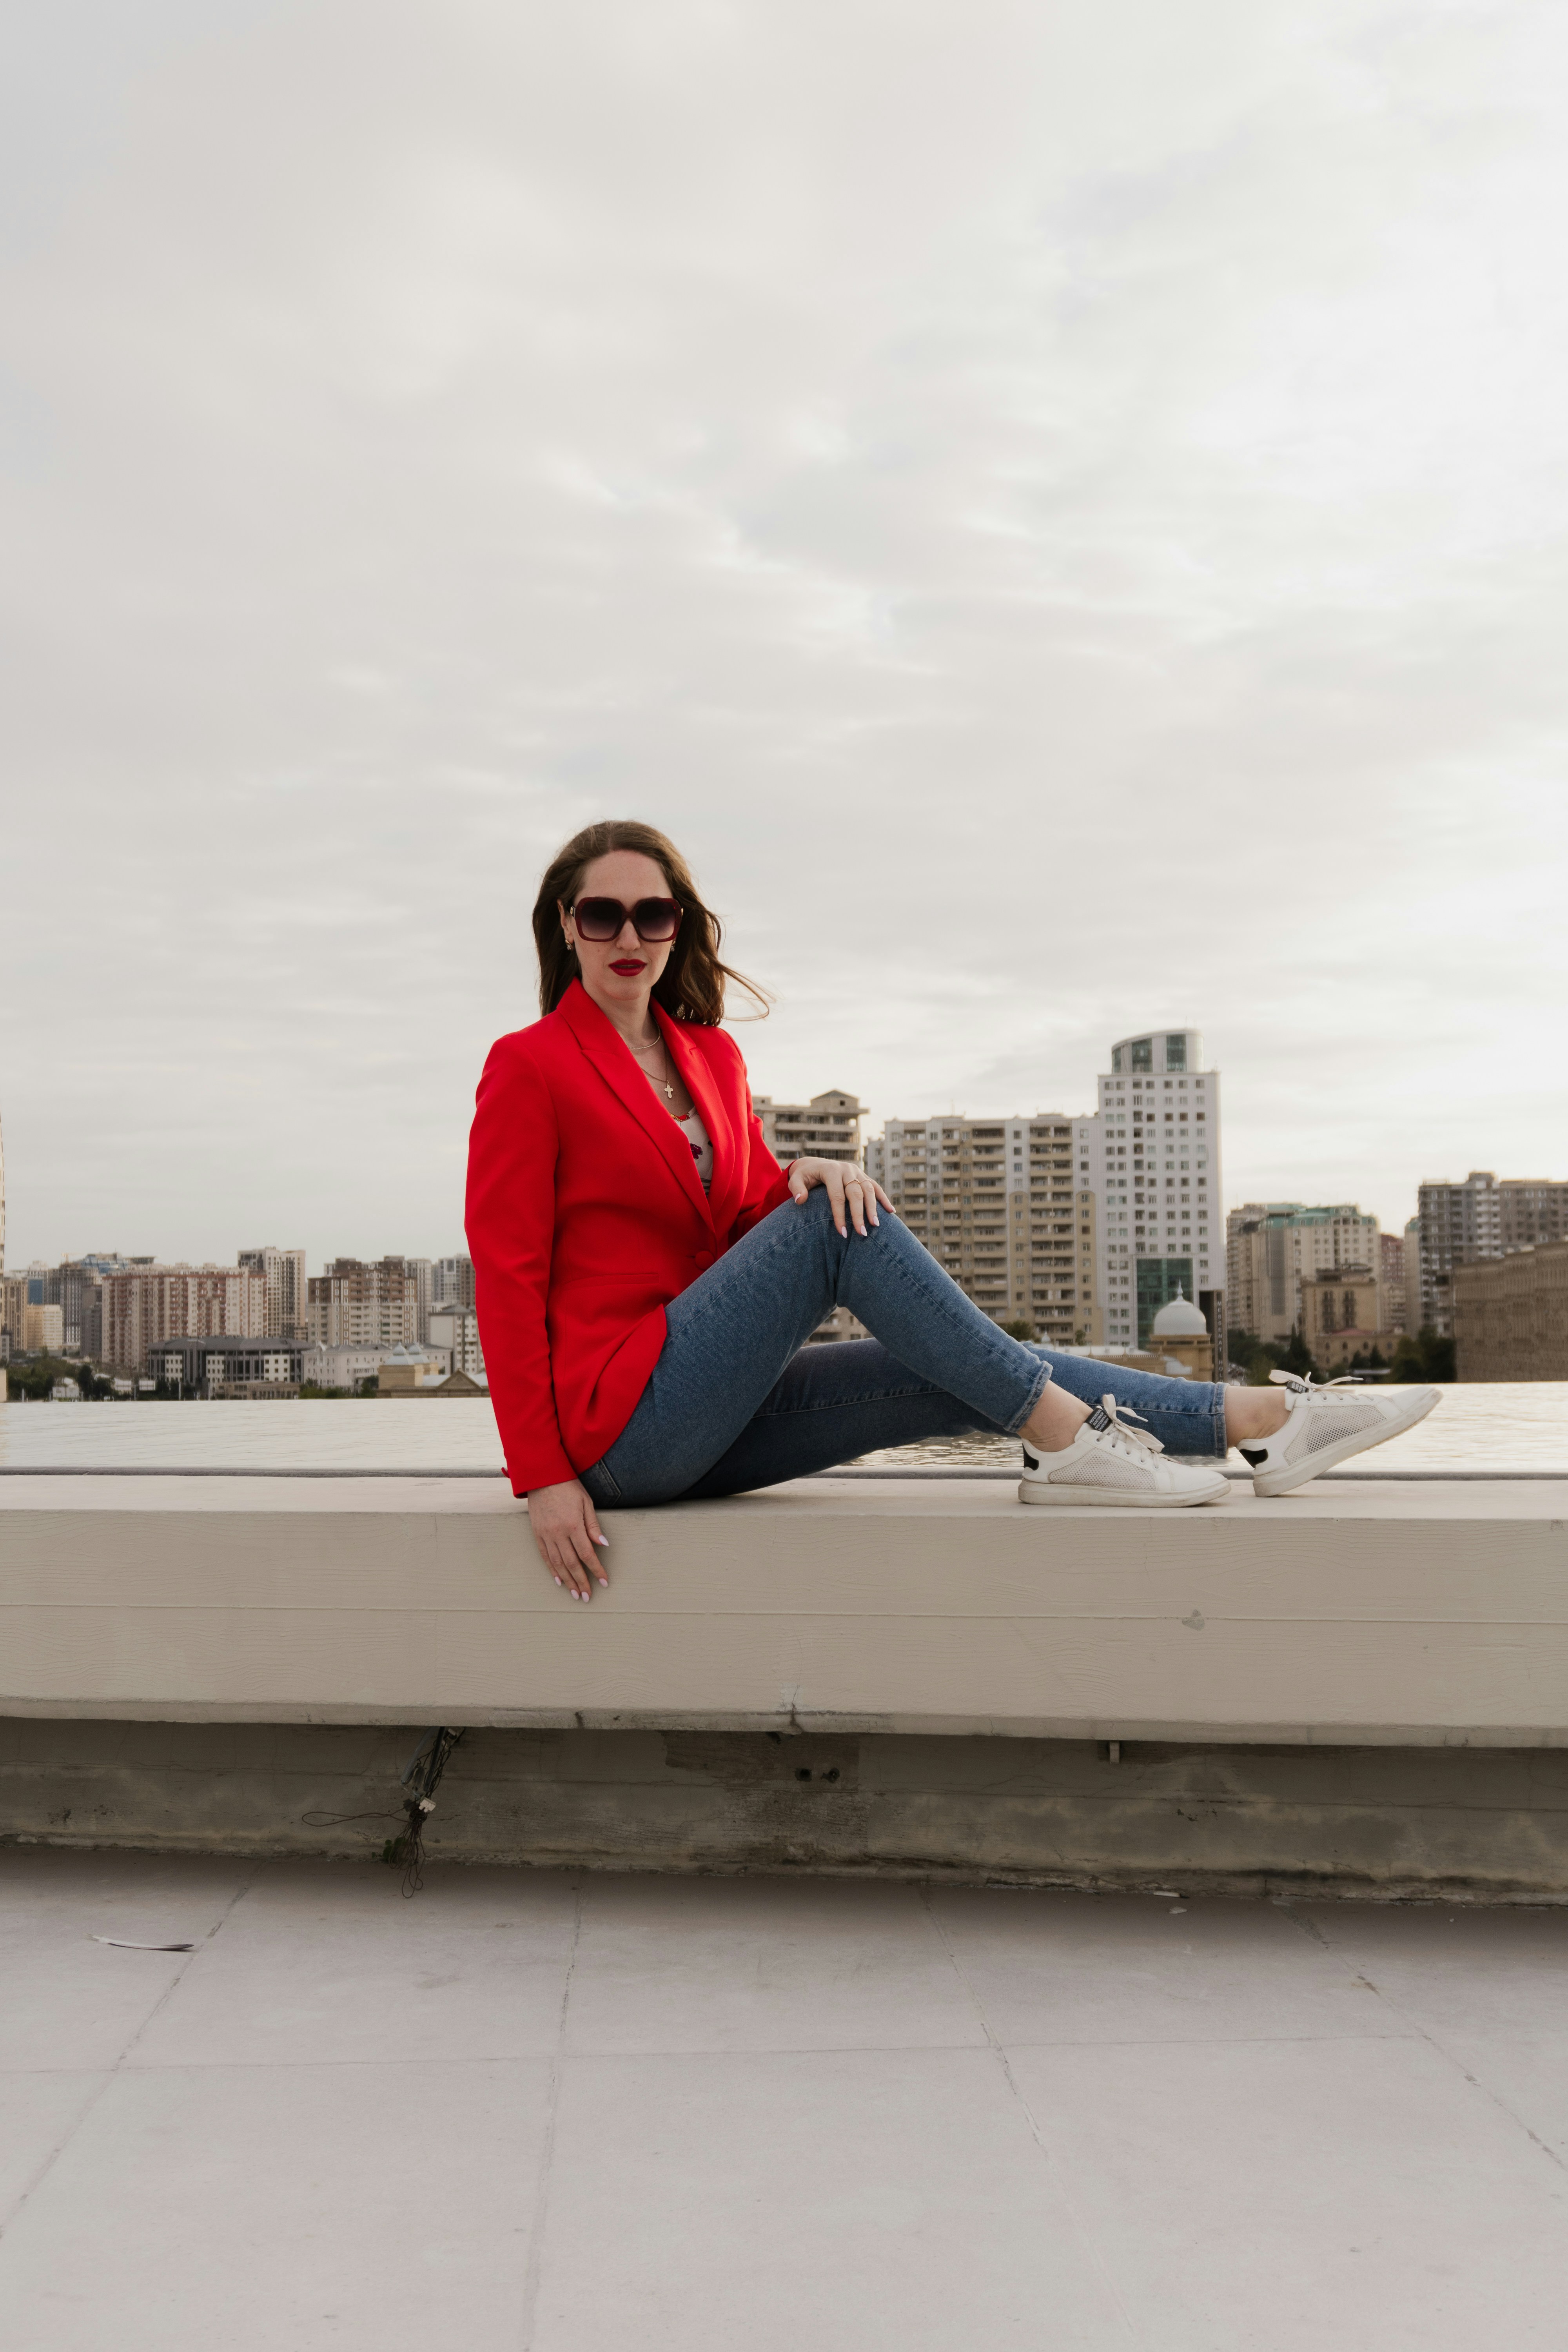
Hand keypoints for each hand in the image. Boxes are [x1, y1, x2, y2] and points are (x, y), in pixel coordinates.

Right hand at [525, 1479, 608, 1599]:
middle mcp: (558, 1533)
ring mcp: (545, 1535)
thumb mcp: (586, 1502)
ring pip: (557, 1564)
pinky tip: (558, 1580)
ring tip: (575, 1594)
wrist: (542, 1476)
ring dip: (567, 1581)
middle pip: (572, 1563)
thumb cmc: (568, 1487)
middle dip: (581, 1581)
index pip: (587, 1554)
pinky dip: (552, 1570)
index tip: (604, 1582)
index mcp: (573, 1525)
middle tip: (588, 1596)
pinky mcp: (537, 1534)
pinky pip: (545, 1556)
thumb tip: (603, 1545)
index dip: (596, 1570)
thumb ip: (593, 1526)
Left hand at [786, 1156, 894, 1237]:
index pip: (837, 1196)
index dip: (840, 1215)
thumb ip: (796, 1188)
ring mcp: (857, 1172)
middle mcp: (846, 1169)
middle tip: (862, 1233)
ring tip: (876, 1225)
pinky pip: (875, 1187)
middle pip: (856, 1193)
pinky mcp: (863, 1176)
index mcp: (831, 1170)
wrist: (814, 1164)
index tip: (842, 1233)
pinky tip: (890, 1212)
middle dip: (859, 1214)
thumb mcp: (796, 1179)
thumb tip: (800, 1200)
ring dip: (873, 1208)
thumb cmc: (805, 1176)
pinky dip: (883, 1198)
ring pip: (869, 1189)